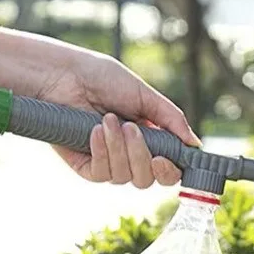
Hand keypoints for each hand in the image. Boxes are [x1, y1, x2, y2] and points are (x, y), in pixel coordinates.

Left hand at [0, 21, 199, 186]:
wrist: (59, 75)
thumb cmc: (96, 76)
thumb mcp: (141, 94)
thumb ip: (170, 119)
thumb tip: (194, 144)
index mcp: (148, 137)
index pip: (168, 168)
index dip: (173, 169)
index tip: (171, 159)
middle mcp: (129, 154)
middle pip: (150, 179)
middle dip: (145, 157)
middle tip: (134, 131)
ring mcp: (108, 162)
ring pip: (128, 178)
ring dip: (121, 149)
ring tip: (108, 120)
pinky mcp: (85, 167)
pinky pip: (102, 175)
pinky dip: (102, 153)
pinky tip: (94, 131)